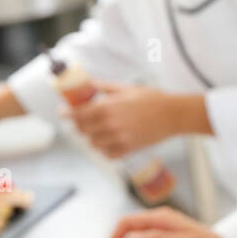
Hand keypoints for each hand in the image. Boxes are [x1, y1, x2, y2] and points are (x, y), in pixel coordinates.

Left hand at [67, 83, 193, 157]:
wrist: (174, 115)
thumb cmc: (153, 99)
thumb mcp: (127, 88)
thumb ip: (105, 87)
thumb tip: (89, 83)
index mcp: (108, 107)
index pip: (79, 114)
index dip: (68, 114)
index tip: (63, 114)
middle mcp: (111, 124)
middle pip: (84, 130)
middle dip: (82, 125)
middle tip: (85, 121)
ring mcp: (119, 138)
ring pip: (94, 144)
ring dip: (93, 138)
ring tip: (99, 132)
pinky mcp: (129, 148)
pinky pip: (108, 154)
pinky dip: (106, 150)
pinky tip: (110, 143)